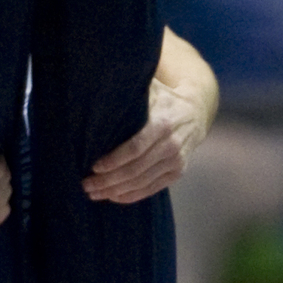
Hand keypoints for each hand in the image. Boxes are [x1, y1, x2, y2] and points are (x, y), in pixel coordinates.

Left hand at [83, 78, 210, 203]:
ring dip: (115, 190)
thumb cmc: (163, 97)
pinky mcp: (178, 172)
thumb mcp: (150, 88)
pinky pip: (152, 188)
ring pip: (142, 182)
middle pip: (136, 169)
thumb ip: (128, 89)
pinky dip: (131, 195)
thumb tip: (97, 86)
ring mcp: (176, 161)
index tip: (94, 166)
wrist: (196, 112)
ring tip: (94, 193)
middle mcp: (172, 145)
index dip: (114, 160)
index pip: (136, 147)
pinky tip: (113, 196)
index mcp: (163, 123)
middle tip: (86, 184)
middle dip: (108, 180)